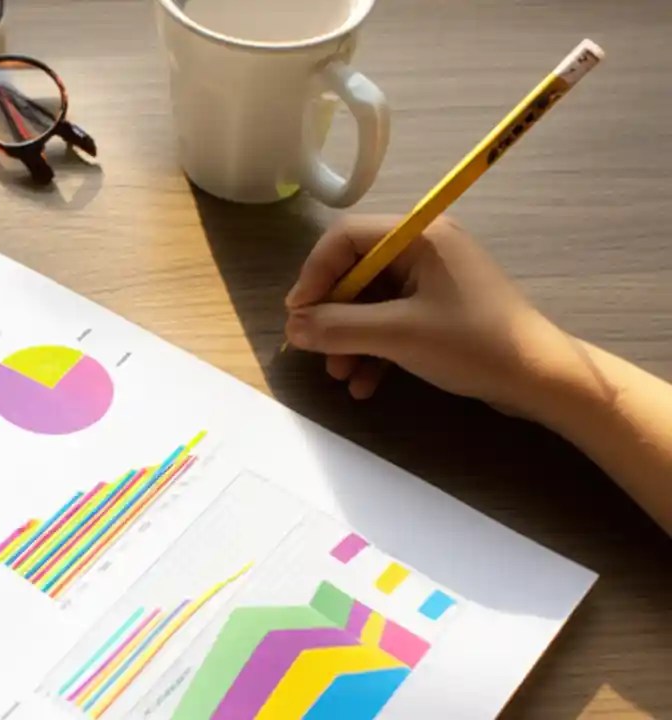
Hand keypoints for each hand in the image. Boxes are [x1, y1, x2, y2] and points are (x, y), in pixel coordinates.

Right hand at [284, 215, 575, 417]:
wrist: (541, 379)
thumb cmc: (473, 344)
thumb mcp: (398, 335)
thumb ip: (339, 328)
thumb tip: (291, 327)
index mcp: (418, 236)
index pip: (345, 238)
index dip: (314, 274)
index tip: (297, 315)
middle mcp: (424, 249)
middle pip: (354, 272)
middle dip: (332, 315)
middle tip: (314, 349)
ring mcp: (432, 280)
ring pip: (369, 302)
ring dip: (349, 339)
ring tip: (340, 375)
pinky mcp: (439, 310)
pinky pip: (390, 321)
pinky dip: (373, 349)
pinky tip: (364, 384)